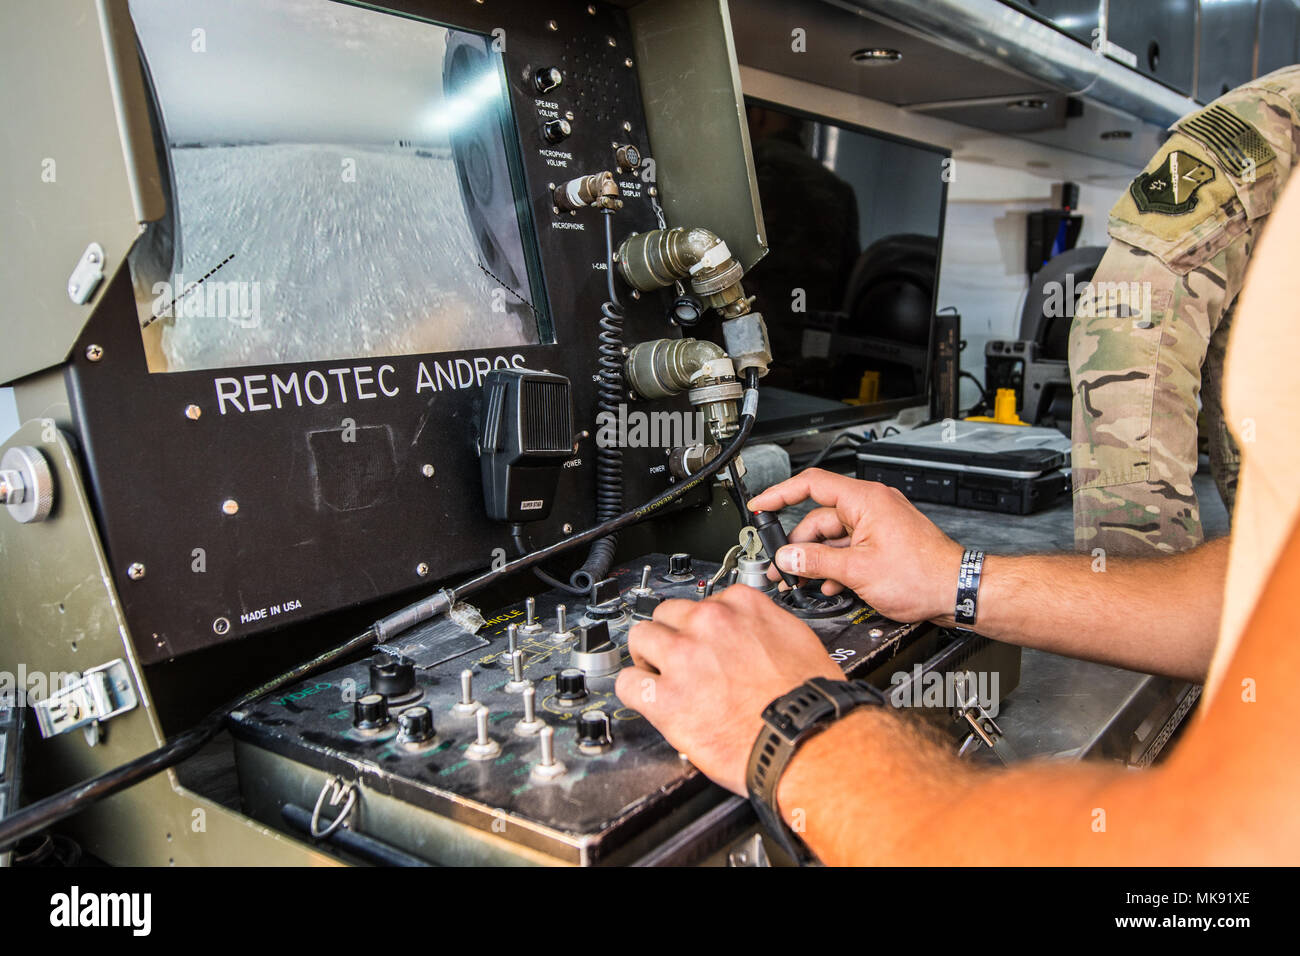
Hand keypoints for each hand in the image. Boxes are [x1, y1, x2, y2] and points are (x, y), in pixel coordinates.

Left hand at [615, 584, 840, 794]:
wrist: (806, 737)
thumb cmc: (808, 699)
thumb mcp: (798, 640)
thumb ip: (765, 627)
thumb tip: (752, 633)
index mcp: (741, 606)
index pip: (706, 601)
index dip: (703, 627)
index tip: (704, 641)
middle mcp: (709, 623)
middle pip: (667, 614)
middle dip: (671, 636)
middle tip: (679, 660)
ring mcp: (683, 657)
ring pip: (641, 638)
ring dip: (647, 657)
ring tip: (658, 676)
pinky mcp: (666, 697)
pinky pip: (628, 683)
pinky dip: (634, 692)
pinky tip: (648, 700)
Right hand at [747, 468, 962, 622]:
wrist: (957, 591)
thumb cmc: (923, 575)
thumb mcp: (858, 571)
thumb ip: (816, 562)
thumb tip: (788, 558)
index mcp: (865, 500)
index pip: (811, 484)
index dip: (780, 493)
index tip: (760, 505)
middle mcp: (872, 506)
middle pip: (819, 518)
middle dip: (798, 544)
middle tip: (781, 566)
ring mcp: (878, 523)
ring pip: (833, 536)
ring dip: (817, 559)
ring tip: (803, 581)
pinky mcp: (883, 541)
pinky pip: (849, 546)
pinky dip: (836, 564)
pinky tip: (830, 584)